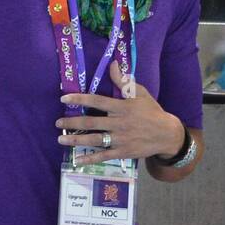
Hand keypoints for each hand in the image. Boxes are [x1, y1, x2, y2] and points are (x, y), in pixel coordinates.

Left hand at [56, 62, 183, 164]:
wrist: (167, 134)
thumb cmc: (151, 111)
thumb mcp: (140, 93)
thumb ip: (124, 80)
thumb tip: (112, 64)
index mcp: (121, 107)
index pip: (97, 101)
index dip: (79, 99)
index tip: (64, 98)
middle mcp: (118, 123)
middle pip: (91, 122)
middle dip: (72, 122)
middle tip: (57, 123)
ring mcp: (120, 139)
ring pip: (94, 139)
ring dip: (76, 139)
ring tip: (60, 139)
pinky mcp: (122, 152)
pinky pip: (103, 155)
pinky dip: (90, 158)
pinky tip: (77, 160)